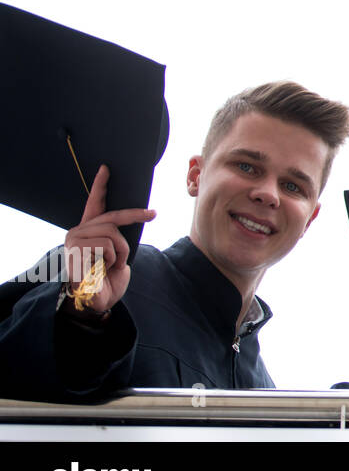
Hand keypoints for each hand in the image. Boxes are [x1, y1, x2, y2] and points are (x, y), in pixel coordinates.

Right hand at [62, 165, 156, 313]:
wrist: (97, 302)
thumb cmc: (107, 279)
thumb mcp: (117, 253)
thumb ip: (117, 236)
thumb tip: (132, 220)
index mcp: (88, 231)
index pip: (94, 204)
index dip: (100, 186)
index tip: (106, 168)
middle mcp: (77, 232)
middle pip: (112, 217)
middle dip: (136, 215)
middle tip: (153, 214)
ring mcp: (74, 240)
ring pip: (113, 233)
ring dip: (121, 252)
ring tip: (111, 265)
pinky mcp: (75, 250)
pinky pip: (108, 245)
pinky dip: (113, 258)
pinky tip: (102, 269)